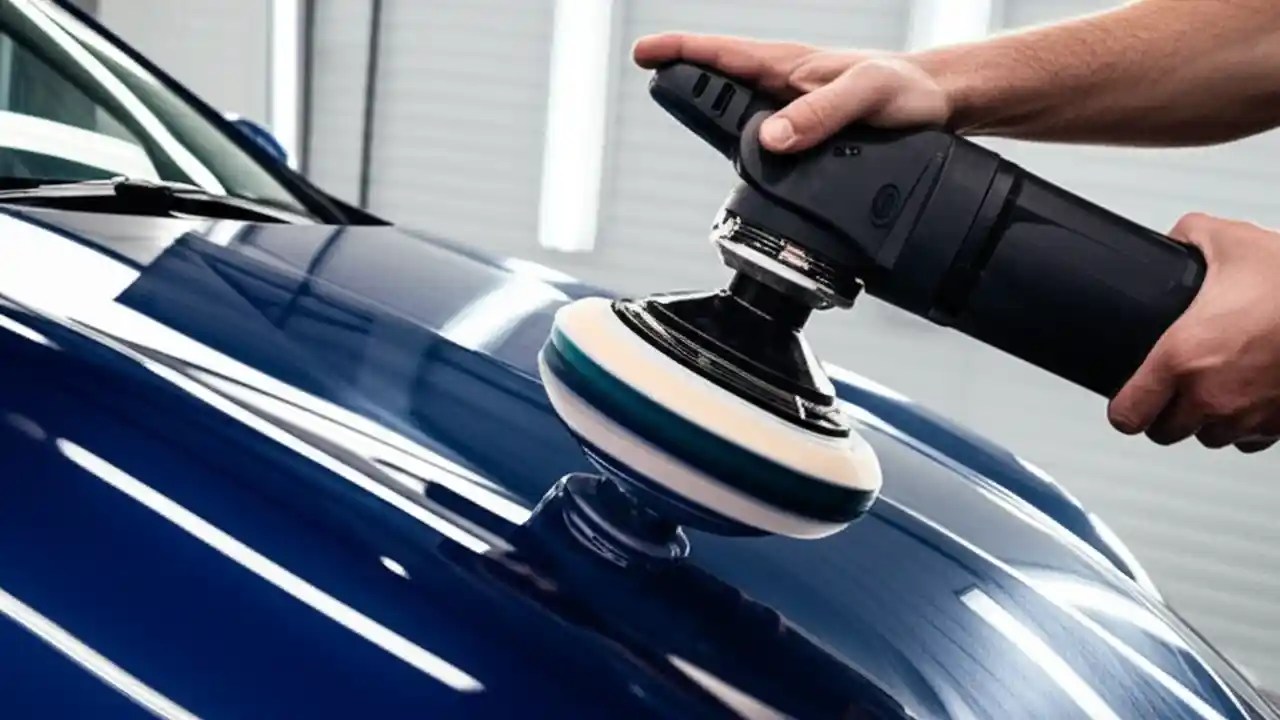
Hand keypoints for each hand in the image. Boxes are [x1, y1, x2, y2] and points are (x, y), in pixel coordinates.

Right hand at [633, 33, 950, 152]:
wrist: (941, 103)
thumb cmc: (908, 90)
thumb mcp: (866, 96)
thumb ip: (819, 114)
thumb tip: (770, 138)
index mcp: (789, 66)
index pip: (722, 55)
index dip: (680, 52)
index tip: (644, 54)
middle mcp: (784, 86)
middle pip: (719, 85)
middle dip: (684, 84)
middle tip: (655, 85)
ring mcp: (792, 110)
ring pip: (739, 117)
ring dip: (714, 120)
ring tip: (691, 122)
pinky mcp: (806, 134)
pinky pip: (765, 142)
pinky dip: (747, 151)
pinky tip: (746, 167)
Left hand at [1108, 213, 1279, 452]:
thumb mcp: (1230, 240)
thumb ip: (1188, 237)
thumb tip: (1174, 239)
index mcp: (1182, 358)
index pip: (1128, 415)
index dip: (1124, 408)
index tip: (1128, 400)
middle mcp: (1212, 395)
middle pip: (1165, 432)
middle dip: (1164, 413)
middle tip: (1171, 388)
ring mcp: (1250, 415)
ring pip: (1210, 438)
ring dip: (1207, 419)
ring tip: (1214, 385)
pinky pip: (1252, 438)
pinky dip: (1247, 422)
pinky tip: (1250, 393)